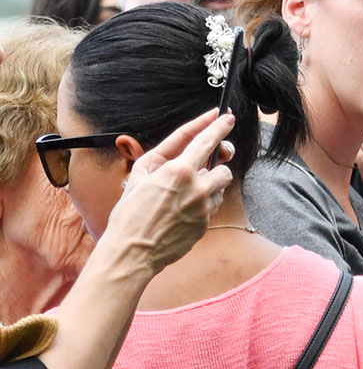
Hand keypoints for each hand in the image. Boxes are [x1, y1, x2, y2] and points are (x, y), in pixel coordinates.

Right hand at [110, 110, 236, 272]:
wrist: (132, 250)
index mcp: (178, 170)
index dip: (218, 127)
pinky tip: (183, 211)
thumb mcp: (140, 175)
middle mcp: (197, 187)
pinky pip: (213, 207)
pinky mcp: (206, 224)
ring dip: (209, 187)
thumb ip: (166, 157)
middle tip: (200, 171)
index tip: (227, 117)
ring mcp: (204, 208)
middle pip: (224, 168)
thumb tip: (188, 151)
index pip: (206, 141)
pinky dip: (204, 204)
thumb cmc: (129, 212)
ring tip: (183, 195)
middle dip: (215, 168)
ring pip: (220, 188)